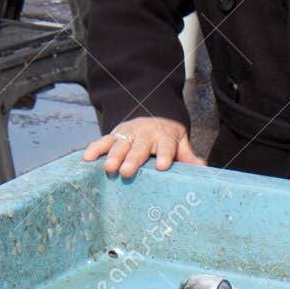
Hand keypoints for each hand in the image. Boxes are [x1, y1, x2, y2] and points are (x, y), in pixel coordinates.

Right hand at [83, 117, 202, 177]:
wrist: (152, 116)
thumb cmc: (167, 137)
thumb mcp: (180, 143)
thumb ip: (188, 156)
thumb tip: (203, 168)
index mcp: (164, 137)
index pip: (166, 147)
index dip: (165, 156)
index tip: (163, 166)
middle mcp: (145, 134)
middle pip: (139, 148)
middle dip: (132, 159)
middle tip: (127, 172)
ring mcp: (128, 134)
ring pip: (120, 144)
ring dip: (113, 156)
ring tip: (108, 168)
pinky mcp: (114, 134)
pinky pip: (103, 141)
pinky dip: (94, 148)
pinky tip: (86, 158)